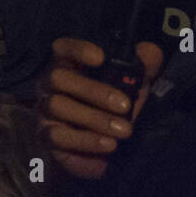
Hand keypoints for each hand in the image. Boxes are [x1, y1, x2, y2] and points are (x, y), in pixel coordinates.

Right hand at [37, 37, 162, 178]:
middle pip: (59, 78)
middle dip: (93, 91)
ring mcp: (44, 109)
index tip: (101, 58)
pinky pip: (57, 137)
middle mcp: (49, 84)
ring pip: (58, 106)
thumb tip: (151, 52)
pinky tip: (108, 147)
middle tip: (125, 105)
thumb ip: (143, 66)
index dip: (78, 49)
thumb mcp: (133, 84)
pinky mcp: (46, 135)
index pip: (64, 48)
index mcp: (68, 64)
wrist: (104, 142)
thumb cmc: (114, 104)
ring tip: (124, 131)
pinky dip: (84, 142)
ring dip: (94, 119)